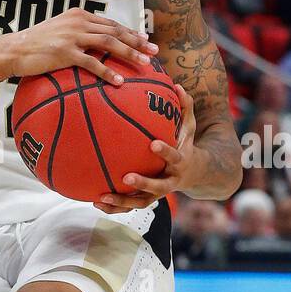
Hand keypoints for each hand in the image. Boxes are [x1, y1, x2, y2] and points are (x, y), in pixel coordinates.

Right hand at [0, 9, 157, 83]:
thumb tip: (93, 47)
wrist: (13, 49)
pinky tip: (119, 81)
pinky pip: (92, 63)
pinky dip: (108, 71)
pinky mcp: (65, 52)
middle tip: (154, 51)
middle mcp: (78, 22)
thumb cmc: (35, 45)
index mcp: (79, 15)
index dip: (130, 31)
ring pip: (108, 43)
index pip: (110, 23)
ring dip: (129, 53)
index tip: (145, 40)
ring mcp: (72, 36)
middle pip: (115, 31)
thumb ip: (77, 34)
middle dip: (137, 41)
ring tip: (145, 64)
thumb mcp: (59, 32)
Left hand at [92, 82, 198, 212]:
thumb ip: (185, 107)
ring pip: (140, 202)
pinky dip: (114, 206)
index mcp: (179, 162)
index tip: (153, 144)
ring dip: (122, 201)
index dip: (165, 152)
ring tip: (101, 197)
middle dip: (143, 183)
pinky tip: (95, 202)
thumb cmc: (187, 144)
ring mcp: (158, 193)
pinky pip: (130, 206)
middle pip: (158, 187)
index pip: (174, 157)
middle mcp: (170, 181)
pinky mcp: (147, 200)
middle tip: (126, 177)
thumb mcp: (189, 127)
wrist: (195, 174)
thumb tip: (177, 85)